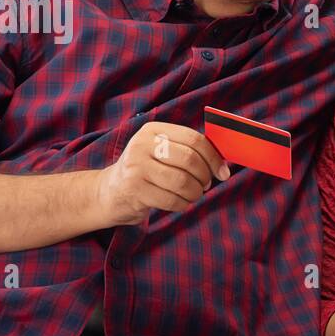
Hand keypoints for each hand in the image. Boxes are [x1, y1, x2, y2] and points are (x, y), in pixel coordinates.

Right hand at [96, 121, 228, 225]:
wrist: (111, 192)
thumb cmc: (147, 171)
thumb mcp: (162, 152)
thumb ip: (188, 151)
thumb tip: (223, 163)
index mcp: (153, 130)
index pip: (194, 139)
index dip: (214, 158)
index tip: (223, 172)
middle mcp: (142, 145)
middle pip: (189, 160)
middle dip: (204, 176)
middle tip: (205, 185)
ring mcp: (136, 167)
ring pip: (182, 182)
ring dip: (194, 193)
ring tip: (192, 194)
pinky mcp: (134, 190)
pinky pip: (171, 200)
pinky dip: (182, 204)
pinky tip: (179, 202)